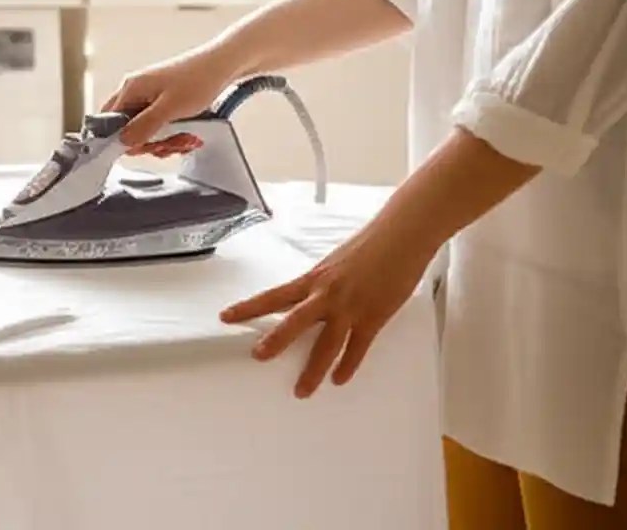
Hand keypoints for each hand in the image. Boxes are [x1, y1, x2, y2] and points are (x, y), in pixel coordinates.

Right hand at [100, 46, 243, 154]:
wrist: (224, 65)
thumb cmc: (198, 80)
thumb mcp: (169, 108)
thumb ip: (144, 127)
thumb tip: (122, 142)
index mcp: (131, 88)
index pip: (108, 121)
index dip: (120, 139)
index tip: (140, 150)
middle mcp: (137, 91)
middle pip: (128, 129)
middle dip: (148, 142)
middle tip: (167, 145)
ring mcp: (151, 96)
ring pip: (146, 130)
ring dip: (165, 141)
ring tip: (184, 139)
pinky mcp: (165, 101)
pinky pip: (161, 126)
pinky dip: (173, 134)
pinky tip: (188, 135)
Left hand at [219, 219, 436, 397]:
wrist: (400, 236)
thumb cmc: (369, 244)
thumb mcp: (335, 262)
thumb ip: (322, 283)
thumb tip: (310, 298)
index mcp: (314, 278)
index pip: (274, 295)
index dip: (248, 307)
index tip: (226, 316)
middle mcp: (327, 294)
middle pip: (294, 322)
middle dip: (275, 341)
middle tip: (257, 357)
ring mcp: (350, 307)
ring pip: (326, 345)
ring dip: (313, 370)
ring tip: (302, 391)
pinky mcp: (374, 317)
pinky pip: (357, 348)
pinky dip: (348, 366)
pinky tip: (339, 379)